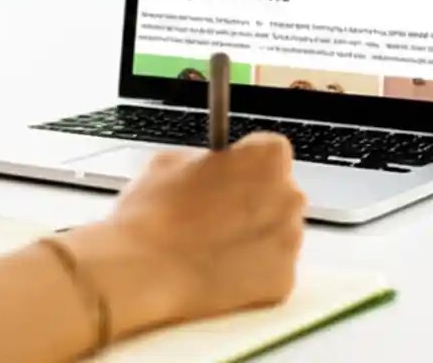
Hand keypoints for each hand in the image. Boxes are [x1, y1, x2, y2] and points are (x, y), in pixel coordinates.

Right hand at [62, 133, 305, 338]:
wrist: (143, 270)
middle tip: (218, 214)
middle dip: (255, 202)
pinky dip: (253, 272)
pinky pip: (272, 270)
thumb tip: (214, 169)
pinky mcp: (282, 280)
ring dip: (255, 236)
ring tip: (213, 245)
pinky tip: (220, 269)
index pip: (270, 151)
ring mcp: (289, 241)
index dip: (245, 165)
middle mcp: (288, 196)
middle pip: (279, 193)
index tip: (230, 176)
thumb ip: (208, 161)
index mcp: (266, 156)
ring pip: (278, 233)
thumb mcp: (171, 161)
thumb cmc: (153, 215)